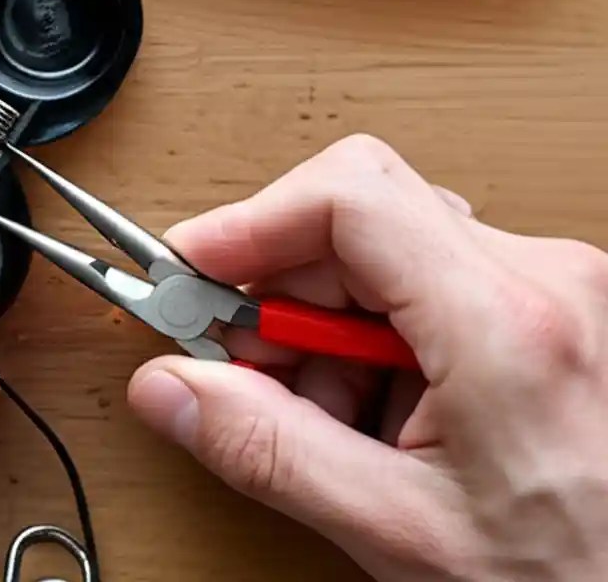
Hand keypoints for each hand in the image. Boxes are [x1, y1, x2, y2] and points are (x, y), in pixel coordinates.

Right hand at [127, 134, 607, 580]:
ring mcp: (554, 290)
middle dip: (278, 296)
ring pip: (386, 256)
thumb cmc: (577, 578)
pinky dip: (375, 345)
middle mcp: (543, 279)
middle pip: (357, 224)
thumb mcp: (402, 531)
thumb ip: (270, 453)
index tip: (191, 271)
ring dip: (326, 330)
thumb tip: (172, 388)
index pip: (347, 196)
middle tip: (240, 371)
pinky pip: (427, 288)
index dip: (248, 224)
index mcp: (509, 322)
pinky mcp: (549, 310)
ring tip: (332, 422)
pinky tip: (381, 419)